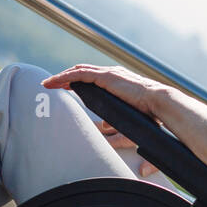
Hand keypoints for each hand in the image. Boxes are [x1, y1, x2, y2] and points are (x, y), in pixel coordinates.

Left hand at [40, 64, 168, 177]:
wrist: (159, 104)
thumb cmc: (151, 114)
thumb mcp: (129, 124)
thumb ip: (116, 132)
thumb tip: (104, 135)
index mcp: (121, 82)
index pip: (96, 78)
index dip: (80, 82)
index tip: (68, 89)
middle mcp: (113, 74)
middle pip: (84, 72)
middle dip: (68, 78)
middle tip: (53, 85)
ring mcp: (109, 74)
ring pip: (79, 71)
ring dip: (62, 77)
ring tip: (47, 84)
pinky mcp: (105, 76)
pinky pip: (79, 75)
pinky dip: (63, 77)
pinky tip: (52, 83)